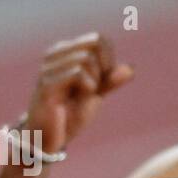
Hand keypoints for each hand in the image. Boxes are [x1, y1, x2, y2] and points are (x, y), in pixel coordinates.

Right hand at [24, 32, 133, 154]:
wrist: (50, 137)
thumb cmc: (70, 114)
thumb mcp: (96, 95)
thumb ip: (110, 81)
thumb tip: (130, 69)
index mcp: (66, 51)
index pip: (99, 39)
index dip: (109, 60)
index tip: (102, 80)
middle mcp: (55, 54)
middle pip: (95, 43)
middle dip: (104, 67)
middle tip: (94, 88)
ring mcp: (49, 68)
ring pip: (87, 58)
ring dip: (94, 80)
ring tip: (83, 95)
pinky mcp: (47, 84)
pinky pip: (77, 73)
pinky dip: (88, 86)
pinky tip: (80, 97)